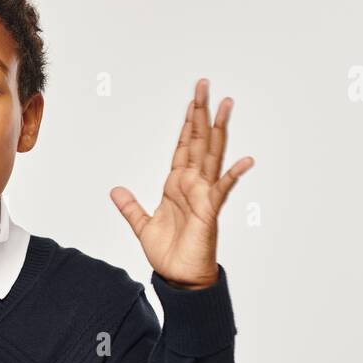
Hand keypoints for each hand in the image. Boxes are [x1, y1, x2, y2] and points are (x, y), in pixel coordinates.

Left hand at [110, 78, 253, 288]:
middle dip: (200, 113)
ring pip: (212, 154)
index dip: (186, 123)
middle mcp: (193, 184)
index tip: (192, 100)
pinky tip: (247, 160)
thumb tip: (115, 190)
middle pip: (198, 141)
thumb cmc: (169, 253)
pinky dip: (234, 175)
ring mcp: (203, 195)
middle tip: (204, 85)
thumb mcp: (142, 225)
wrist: (179, 278)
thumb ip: (131, 207)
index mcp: (177, 184)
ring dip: (218, 129)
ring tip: (226, 105)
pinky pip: (223, 189)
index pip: (183, 146)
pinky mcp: (209, 211)